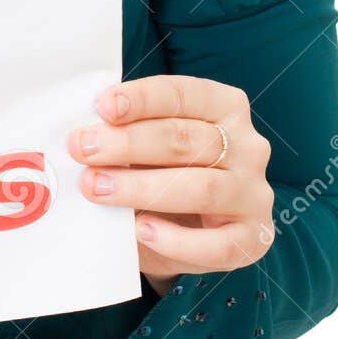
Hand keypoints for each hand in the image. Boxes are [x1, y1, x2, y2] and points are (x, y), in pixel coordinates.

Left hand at [67, 74, 274, 294]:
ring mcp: (254, 193)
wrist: (192, 232)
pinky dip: (176, 240)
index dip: (142, 99)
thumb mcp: (150, 146)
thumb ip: (127, 134)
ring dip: (142, 188)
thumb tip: (84, 133)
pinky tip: (141, 230)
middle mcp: (249, 147)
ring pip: (201, 187)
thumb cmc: (164, 172)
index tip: (104, 107)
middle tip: (83, 149)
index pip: (183, 94)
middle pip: (185, 139)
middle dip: (128, 143)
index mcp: (225, 107)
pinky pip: (217, 244)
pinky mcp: (254, 239)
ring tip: (97, 188)